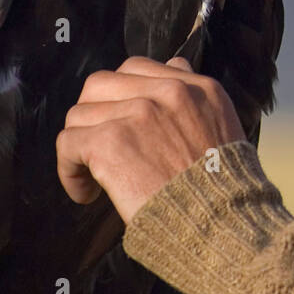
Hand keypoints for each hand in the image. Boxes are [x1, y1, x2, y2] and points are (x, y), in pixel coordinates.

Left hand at [56, 56, 246, 222]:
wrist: (223, 223)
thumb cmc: (224, 192)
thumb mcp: (224, 129)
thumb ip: (195, 101)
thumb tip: (175, 71)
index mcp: (198, 88)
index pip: (138, 69)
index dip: (121, 99)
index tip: (122, 126)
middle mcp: (169, 91)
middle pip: (101, 83)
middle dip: (93, 115)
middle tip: (99, 147)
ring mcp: (139, 112)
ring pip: (80, 115)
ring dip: (81, 146)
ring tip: (93, 176)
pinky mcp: (111, 140)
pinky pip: (68, 143)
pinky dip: (70, 171)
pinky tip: (87, 193)